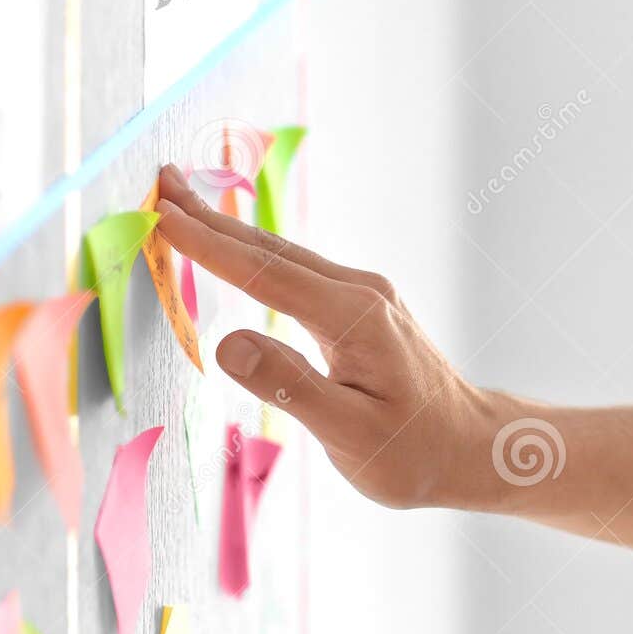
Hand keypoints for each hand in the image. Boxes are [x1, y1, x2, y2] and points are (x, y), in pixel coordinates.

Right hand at [154, 164, 492, 508]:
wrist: (470, 448)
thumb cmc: (413, 452)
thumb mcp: (349, 432)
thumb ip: (290, 386)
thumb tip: (227, 343)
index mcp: (355, 317)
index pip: (266, 273)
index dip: (210, 246)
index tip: (162, 216)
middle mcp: (362, 293)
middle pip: (272, 249)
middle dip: (212, 217)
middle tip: (162, 181)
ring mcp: (367, 296)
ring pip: (286, 255)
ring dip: (232, 231)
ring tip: (186, 203)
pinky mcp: (365, 308)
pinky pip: (300, 271)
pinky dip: (258, 256)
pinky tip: (239, 249)